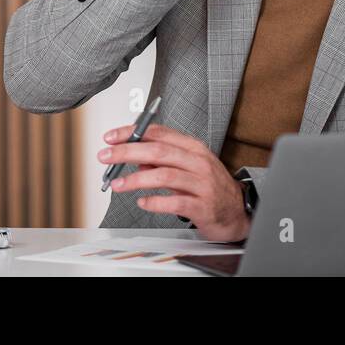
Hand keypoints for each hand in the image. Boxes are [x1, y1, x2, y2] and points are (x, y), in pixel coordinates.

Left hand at [98, 123, 250, 241]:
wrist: (237, 212)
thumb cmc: (210, 187)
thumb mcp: (187, 167)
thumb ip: (162, 161)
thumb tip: (135, 157)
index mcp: (193, 147)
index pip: (158, 132)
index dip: (132, 132)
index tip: (111, 137)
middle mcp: (198, 162)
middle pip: (158, 151)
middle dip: (127, 152)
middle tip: (106, 156)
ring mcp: (202, 183)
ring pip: (164, 175)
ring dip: (136, 178)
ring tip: (117, 184)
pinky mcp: (203, 206)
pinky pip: (175, 201)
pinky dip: (155, 202)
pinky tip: (142, 202)